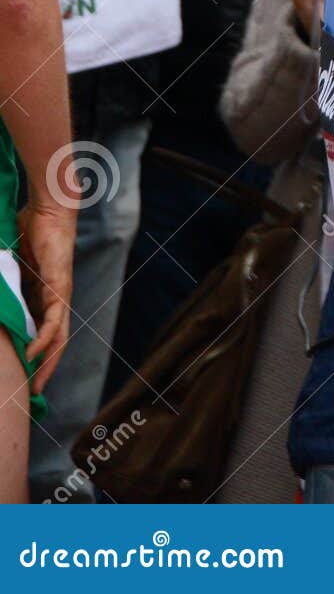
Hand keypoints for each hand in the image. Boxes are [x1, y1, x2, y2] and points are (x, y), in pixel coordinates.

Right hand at [19, 201, 75, 390]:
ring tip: (35, 385)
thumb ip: (4, 281)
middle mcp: (55, 298)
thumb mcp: (9, 262)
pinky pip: (53, 320)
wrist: (48, 207)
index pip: (40, 331)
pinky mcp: (60, 286)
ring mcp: (60, 293)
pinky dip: (45, 339)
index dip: (33, 353)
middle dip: (44, 369)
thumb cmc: (29, 227)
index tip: (21, 374)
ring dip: (47, 362)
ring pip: (58, 336)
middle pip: (54, 341)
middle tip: (31, 393)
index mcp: (42, 294)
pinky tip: (33, 354)